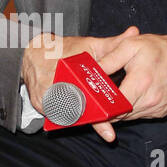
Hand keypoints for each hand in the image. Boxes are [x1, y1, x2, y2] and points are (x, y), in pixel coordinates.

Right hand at [21, 27, 140, 121]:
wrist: (33, 51)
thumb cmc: (64, 48)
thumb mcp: (89, 45)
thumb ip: (112, 43)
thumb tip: (134, 32)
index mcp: (66, 68)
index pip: (85, 96)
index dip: (98, 117)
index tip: (109, 133)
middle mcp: (51, 84)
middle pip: (75, 110)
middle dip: (92, 119)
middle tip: (107, 130)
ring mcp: (42, 96)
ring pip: (66, 115)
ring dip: (80, 118)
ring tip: (98, 124)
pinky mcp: (38, 103)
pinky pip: (56, 115)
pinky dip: (68, 117)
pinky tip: (79, 116)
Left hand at [90, 29, 166, 141]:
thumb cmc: (160, 49)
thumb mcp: (131, 46)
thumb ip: (110, 59)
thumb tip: (93, 71)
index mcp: (140, 83)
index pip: (114, 107)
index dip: (100, 108)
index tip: (91, 104)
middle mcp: (150, 100)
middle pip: (119, 115)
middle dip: (107, 109)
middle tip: (98, 99)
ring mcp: (156, 108)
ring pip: (129, 117)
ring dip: (120, 109)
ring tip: (114, 95)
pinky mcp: (161, 112)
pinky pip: (140, 115)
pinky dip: (132, 108)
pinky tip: (131, 95)